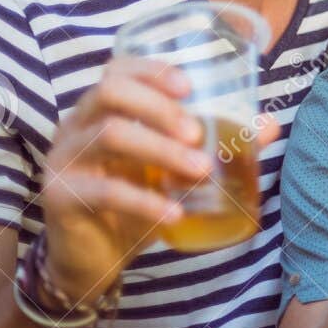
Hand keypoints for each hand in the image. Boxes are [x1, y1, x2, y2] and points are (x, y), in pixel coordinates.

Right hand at [41, 58, 278, 307]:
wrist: (92, 257)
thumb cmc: (135, 199)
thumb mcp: (172, 168)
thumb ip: (215, 144)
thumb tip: (268, 126)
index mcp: (101, 109)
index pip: (117, 70)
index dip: (152, 70)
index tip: (189, 85)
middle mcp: (77, 125)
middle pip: (111, 92)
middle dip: (159, 107)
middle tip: (199, 133)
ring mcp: (63, 158)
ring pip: (109, 134)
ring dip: (161, 150)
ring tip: (202, 171)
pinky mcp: (59, 196)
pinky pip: (103, 190)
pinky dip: (144, 201)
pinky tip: (174, 214)